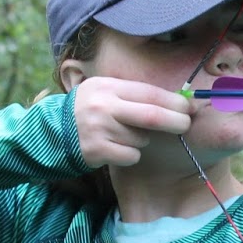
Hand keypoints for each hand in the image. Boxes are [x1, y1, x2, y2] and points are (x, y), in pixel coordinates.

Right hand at [69, 78, 193, 167]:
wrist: (53, 130)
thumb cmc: (91, 109)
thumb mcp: (106, 91)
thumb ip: (135, 95)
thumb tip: (179, 102)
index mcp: (109, 87)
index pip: (150, 93)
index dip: (174, 101)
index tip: (188, 107)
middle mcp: (103, 106)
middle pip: (152, 116)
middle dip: (175, 121)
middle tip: (185, 125)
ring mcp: (98, 129)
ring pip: (141, 138)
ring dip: (143, 139)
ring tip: (126, 134)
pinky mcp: (95, 150)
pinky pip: (130, 155)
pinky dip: (131, 154)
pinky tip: (117, 148)